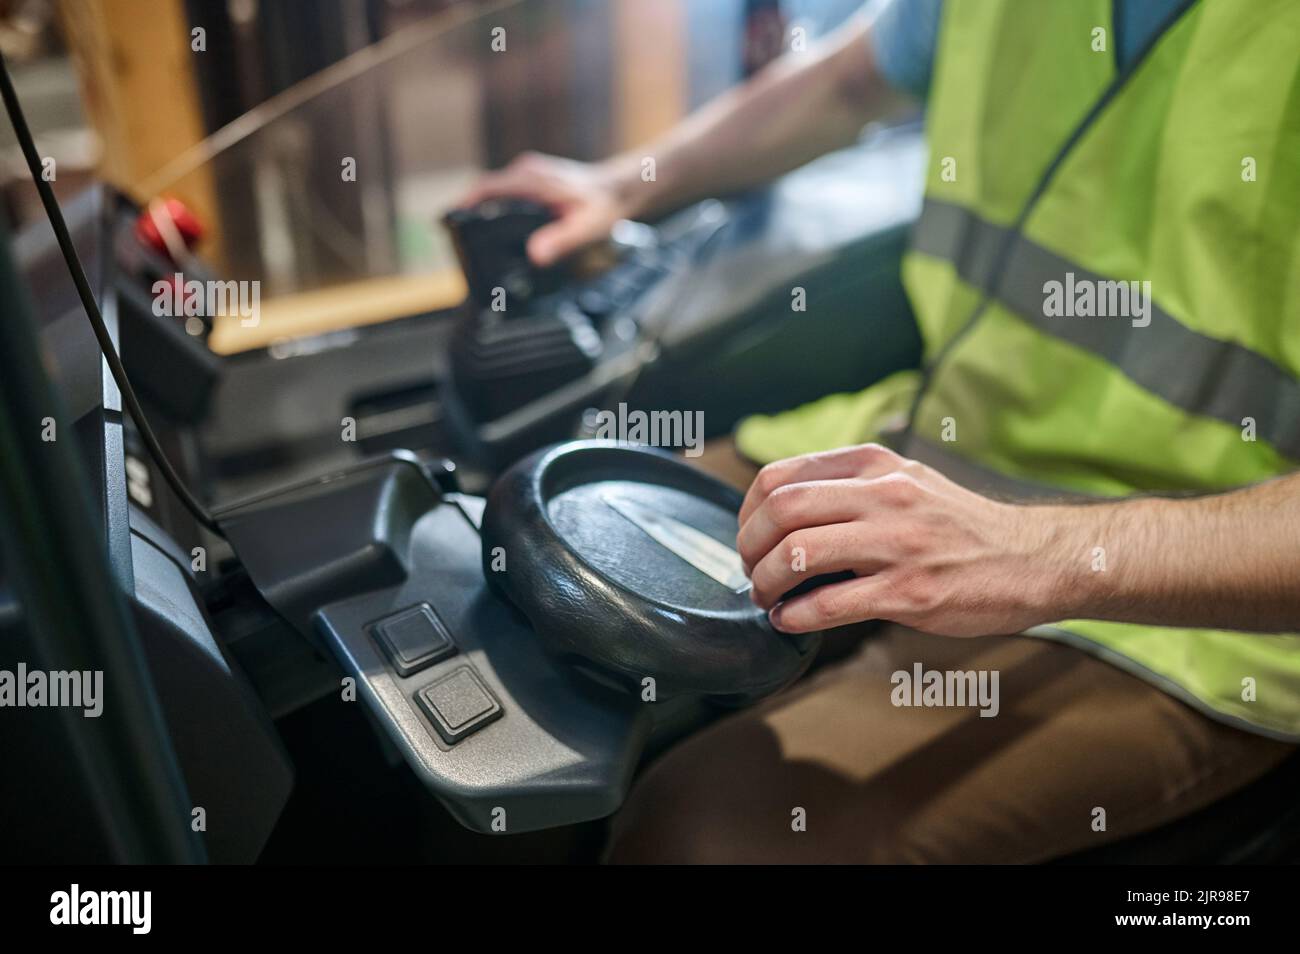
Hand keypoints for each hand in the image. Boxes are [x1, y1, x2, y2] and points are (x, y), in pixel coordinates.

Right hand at [456, 152, 638, 266]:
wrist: (619, 189)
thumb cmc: (604, 206)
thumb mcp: (585, 228)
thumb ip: (561, 241)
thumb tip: (535, 255)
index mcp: (534, 180)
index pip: (488, 187)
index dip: (465, 203)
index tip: (448, 219)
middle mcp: (527, 171)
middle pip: (485, 189)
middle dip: (467, 210)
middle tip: (454, 237)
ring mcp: (528, 173)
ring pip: (494, 189)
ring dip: (479, 208)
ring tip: (466, 235)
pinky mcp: (531, 179)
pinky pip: (504, 191)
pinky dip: (493, 206)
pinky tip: (490, 226)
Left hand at [736, 444, 1070, 636]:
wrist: (1034, 559)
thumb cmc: (961, 527)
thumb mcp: (906, 482)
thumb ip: (851, 488)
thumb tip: (783, 514)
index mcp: (876, 466)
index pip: (781, 475)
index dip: (748, 510)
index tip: (749, 535)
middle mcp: (884, 496)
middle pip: (781, 510)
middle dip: (749, 546)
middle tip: (750, 569)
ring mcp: (897, 544)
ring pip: (797, 554)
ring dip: (766, 582)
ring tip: (767, 597)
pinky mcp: (910, 592)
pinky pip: (829, 604)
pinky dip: (794, 616)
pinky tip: (789, 621)